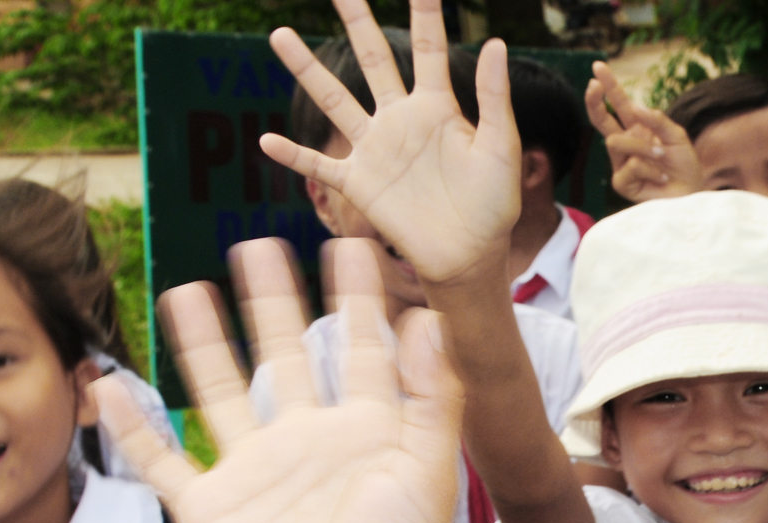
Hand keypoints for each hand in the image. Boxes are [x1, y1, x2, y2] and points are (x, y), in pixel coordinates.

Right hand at [96, 239, 460, 522]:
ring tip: (194, 285)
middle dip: (278, 301)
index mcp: (370, 437)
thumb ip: (431, 401)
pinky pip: (163, 461)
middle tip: (262, 242)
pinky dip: (132, 426)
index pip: (367, 352)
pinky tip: (108, 384)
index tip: (357, 244)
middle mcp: (312, 445)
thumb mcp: (425, 479)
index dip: (361, 300)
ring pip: (223, 391)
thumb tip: (428, 320)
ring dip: (208, 341)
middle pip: (290, 356)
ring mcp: (257, 474)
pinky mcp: (210, 508)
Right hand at [261, 0, 519, 288]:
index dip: (425, 15)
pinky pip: (320, 165)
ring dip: (307, 70)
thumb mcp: (501, 147)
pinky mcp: (360, 183)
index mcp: (437, 108)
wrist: (472, 254)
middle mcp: (400, 120)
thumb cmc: (494, 204)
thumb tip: (495, 40)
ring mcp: (376, 149)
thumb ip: (494, 97)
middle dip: (357, 23)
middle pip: (373, 60)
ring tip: (279, 34)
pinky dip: (293, 156)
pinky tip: (265, 141)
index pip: (428, 50)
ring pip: (334, 100)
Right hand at [587, 62, 700, 202]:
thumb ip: (657, 120)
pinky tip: (660, 177)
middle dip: (595, 100)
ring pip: (615, 142)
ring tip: (662, 158)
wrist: (691, 193)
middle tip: (593, 84)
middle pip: (601, 119)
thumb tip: (634, 106)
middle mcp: (626, 144)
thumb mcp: (677, 136)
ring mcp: (621, 163)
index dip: (609, 86)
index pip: (619, 104)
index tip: (598, 67)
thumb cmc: (684, 165)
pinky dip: (649, 168)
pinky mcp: (622, 182)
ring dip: (642, 147)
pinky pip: (629, 165)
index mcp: (637, 128)